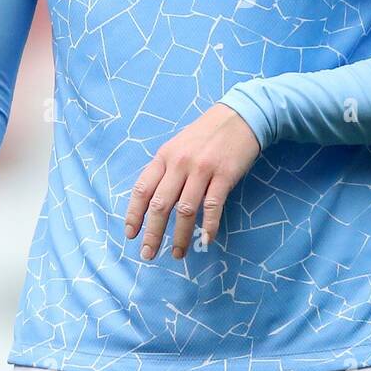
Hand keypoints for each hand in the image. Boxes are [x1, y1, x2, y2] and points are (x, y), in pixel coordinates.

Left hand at [124, 103, 261, 260]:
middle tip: (147, 254)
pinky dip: (208, 226)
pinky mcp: (224, 175)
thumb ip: (165, 170)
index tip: (130, 235)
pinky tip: (205, 241)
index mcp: (164, 156)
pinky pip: (213, 206)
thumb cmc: (206, 134)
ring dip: (179, 236)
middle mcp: (179, 163)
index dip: (134, 215)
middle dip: (152, 233)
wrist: (239, 116)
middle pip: (160, 205)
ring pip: (185, 210)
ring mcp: (202, 169)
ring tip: (177, 254)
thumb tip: (152, 203)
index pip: (142, 190)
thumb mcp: (178, 146)